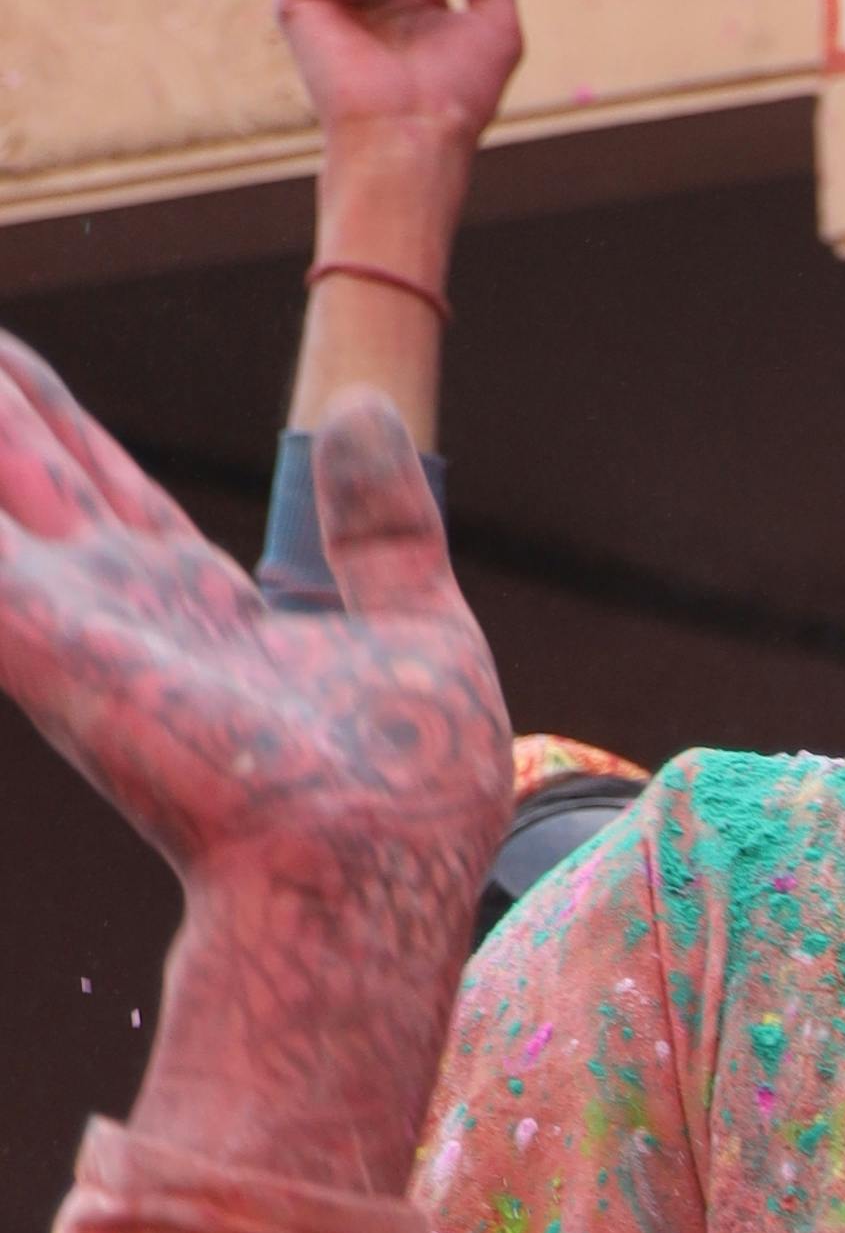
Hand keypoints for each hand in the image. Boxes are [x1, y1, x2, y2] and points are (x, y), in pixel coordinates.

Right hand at [0, 346, 504, 1172]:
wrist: (377, 874)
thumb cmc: (408, 791)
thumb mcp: (417, 627)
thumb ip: (383, 525)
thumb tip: (365, 410)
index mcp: (197, 607)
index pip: (105, 488)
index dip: (57, 422)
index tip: (12, 359)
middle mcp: (122, 612)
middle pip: (28, 473)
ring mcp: (81, 629)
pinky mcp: (54, 651)